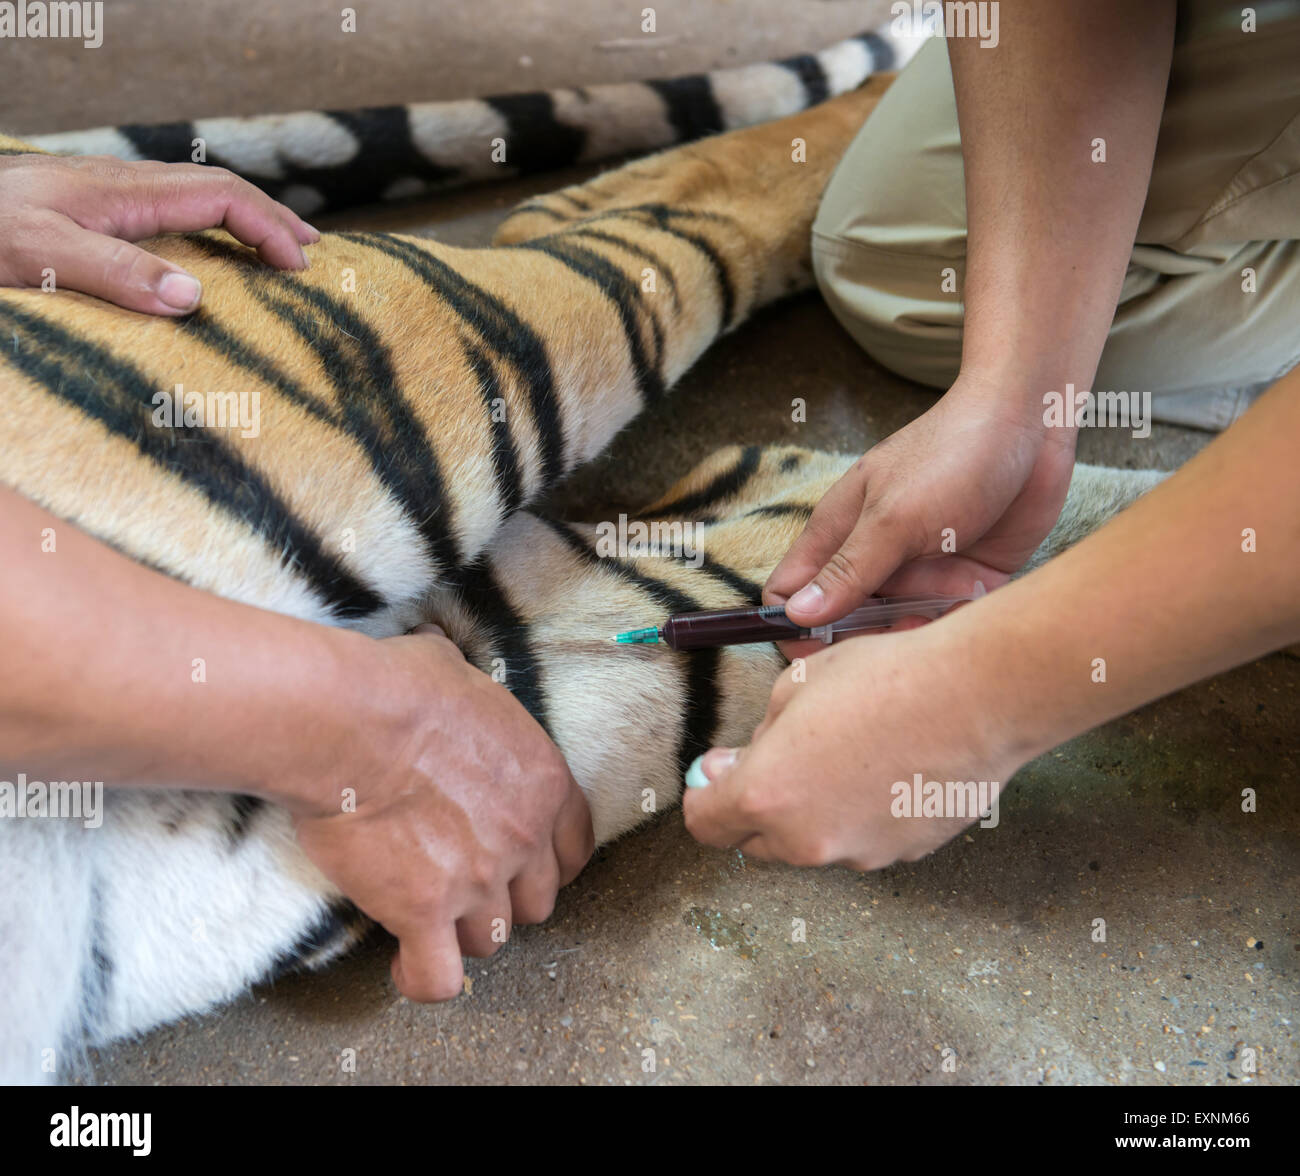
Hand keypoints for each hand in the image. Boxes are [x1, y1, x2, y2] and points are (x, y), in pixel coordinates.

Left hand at [0, 152, 317, 314]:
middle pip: (216, 189)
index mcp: (122, 192)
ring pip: (195, 195)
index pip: (218, 196)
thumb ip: (116, 273)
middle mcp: (121, 186)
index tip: (299, 268)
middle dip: (271, 218)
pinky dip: (210, 226)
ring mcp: (107, 195)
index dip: (267, 228)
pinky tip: (208, 249)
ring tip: (277, 246)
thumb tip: (193, 299)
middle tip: (313, 253)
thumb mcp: (41, 256)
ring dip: (244, 219)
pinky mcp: (92, 210)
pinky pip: (170, 209)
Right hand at [288, 625, 593, 1001]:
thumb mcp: (460, 674)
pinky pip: (438, 976)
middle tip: (463, 884)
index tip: (521, 865)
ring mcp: (477, 880)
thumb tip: (442, 666)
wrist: (350, 721)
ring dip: (463, 933)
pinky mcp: (422, 911)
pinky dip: (421, 979)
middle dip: (505, 898)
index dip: (548, 863)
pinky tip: (403, 965)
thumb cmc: (400, 687)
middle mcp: (523, 837)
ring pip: (491, 940)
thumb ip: (472, 698)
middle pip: (536, 902)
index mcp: (543, 781)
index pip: (575, 849)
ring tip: (429, 918)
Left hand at [682, 617, 1020, 868]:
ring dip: (814, 812)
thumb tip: (741, 763)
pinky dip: (862, 815)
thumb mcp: (795, 685)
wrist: (976, 696)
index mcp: (766, 795)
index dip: (705, 797)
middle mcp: (808, 840)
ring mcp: (861, 852)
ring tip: (847, 753)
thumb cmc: (884, 679)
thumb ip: (759, 737)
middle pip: (757, 841)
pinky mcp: (906, 853)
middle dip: (757, 807)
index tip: (717, 775)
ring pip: (815, 842)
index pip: (706, 824)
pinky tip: (887, 769)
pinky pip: (865, 839)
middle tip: (779, 758)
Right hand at [765, 372, 1076, 629]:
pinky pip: (950, 619)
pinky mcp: (965, 579)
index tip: (818, 652)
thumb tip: (795, 616)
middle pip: (847, 623)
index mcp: (839, 535)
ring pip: (902, 626)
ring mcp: (920, 570)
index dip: (794, 628)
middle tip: (904, 624)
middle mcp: (874, 558)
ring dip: (924, 622)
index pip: (792, 595)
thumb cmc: (951, 454)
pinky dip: (960, 615)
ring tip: (951, 595)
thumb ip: (848, 571)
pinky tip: (977, 589)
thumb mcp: (894, 517)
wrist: (1032, 425)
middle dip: (871, 636)